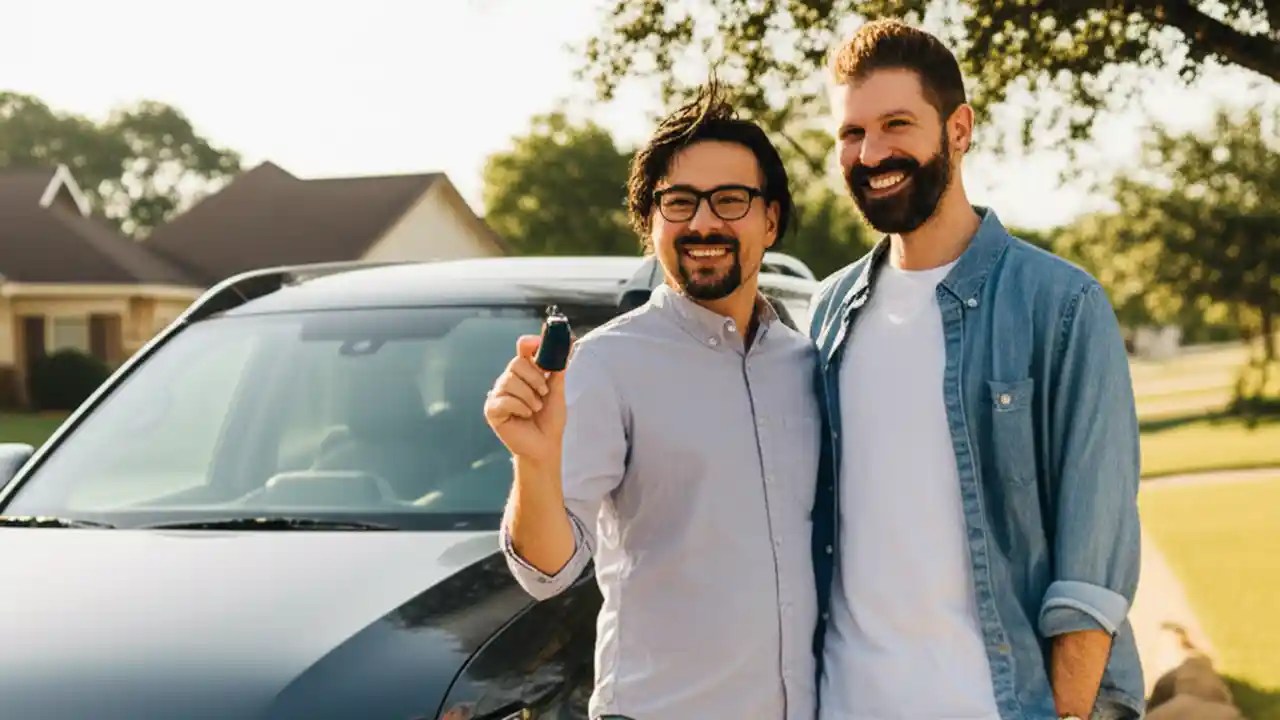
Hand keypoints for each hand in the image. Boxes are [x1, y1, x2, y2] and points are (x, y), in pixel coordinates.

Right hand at [483, 335, 569, 463]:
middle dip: (535, 377)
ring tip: (535, 409)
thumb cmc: (550, 419)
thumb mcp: (556, 391)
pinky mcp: (492, 410)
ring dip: (529, 396)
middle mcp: (509, 380)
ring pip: (510, 381)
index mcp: (524, 373)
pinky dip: (519, 407)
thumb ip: (557, 368)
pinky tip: (525, 415)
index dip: (529, 344)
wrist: (545, 445)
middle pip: (516, 363)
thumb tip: (569, 343)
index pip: (523, 349)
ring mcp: (498, 394)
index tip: (538, 343)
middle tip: (544, 392)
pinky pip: (503, 399)